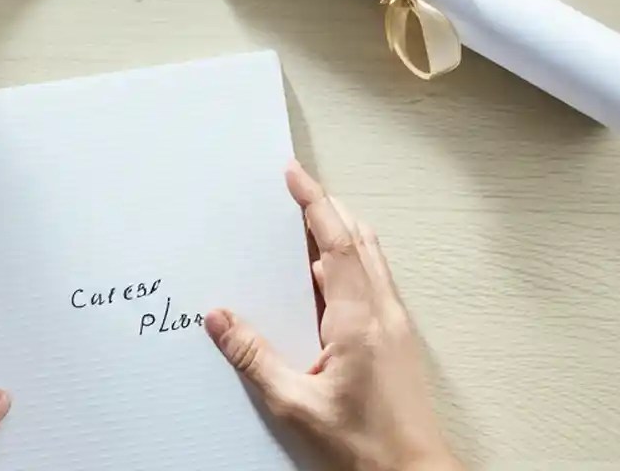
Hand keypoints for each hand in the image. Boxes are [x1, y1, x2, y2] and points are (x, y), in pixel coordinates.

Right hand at [205, 162, 460, 470]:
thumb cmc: (364, 447)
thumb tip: (220, 319)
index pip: (335, 243)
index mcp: (359, 320)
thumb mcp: (295, 405)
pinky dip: (353, 259)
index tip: (294, 176)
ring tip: (311, 220)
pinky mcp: (399, 339)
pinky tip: (331, 276)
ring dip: (343, 231)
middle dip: (328, 207)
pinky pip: (377, 280)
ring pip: (372, 257)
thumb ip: (255, 358)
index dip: (314, 204)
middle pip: (359, 239)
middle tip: (297, 189)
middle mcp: (385, 313)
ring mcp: (397, 325)